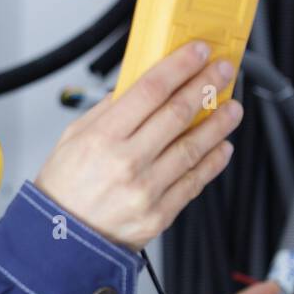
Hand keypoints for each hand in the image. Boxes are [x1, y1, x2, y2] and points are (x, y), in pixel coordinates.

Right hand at [32, 41, 243, 252]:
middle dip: (206, 86)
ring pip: (193, 148)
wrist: (61, 241)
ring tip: (232, 108)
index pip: (150, 90)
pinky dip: (212, 162)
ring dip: (218, 123)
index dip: (180, 67)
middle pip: (177, 114)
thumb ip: (108, 110)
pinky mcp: (159, 214)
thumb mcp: (73, 138)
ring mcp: (146, 190)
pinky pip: (194, 182)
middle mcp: (126, 163)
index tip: (198, 53)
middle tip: (223, 71)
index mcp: (102, 138)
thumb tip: (139, 84)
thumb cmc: (64, 188)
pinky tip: (221, 146)